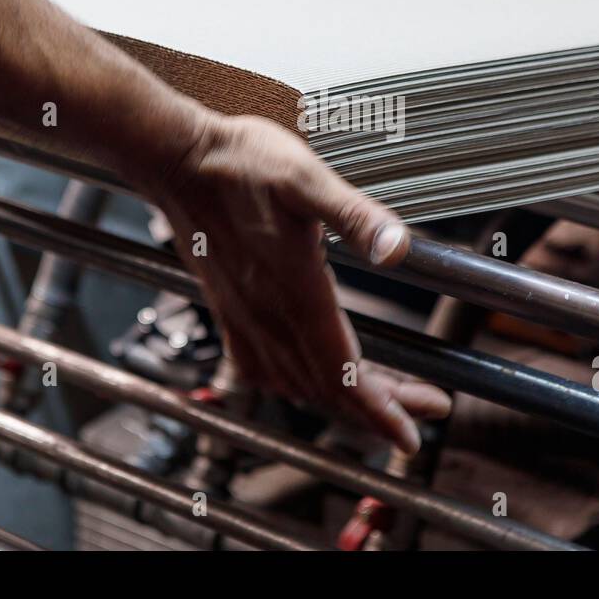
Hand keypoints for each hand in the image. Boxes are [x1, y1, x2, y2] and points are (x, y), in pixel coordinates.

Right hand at [147, 112, 449, 452]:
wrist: (176, 159)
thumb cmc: (241, 163)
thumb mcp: (307, 179)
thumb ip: (355, 216)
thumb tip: (398, 247)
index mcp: (296, 293)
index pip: (343, 375)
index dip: (382, 412)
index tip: (410, 439)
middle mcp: (267, 316)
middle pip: (327, 389)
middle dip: (378, 411)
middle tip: (421, 412)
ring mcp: (243, 315)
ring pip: (296, 385)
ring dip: (339, 400)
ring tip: (380, 397)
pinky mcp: (227, 307)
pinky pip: (259, 370)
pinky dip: (291, 387)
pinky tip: (301, 379)